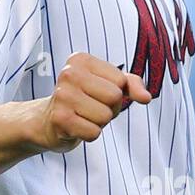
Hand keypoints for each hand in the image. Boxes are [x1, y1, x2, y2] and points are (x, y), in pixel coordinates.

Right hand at [34, 52, 151, 152]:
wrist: (48, 121)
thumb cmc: (83, 100)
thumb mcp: (108, 84)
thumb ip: (132, 84)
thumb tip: (146, 98)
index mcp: (80, 60)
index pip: (121, 81)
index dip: (117, 93)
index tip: (97, 94)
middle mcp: (69, 74)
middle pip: (115, 97)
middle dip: (110, 108)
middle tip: (91, 108)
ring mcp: (62, 96)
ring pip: (105, 116)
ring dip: (99, 122)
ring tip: (83, 117)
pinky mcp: (60, 119)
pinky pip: (94, 132)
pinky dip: (90, 134)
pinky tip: (76, 127)